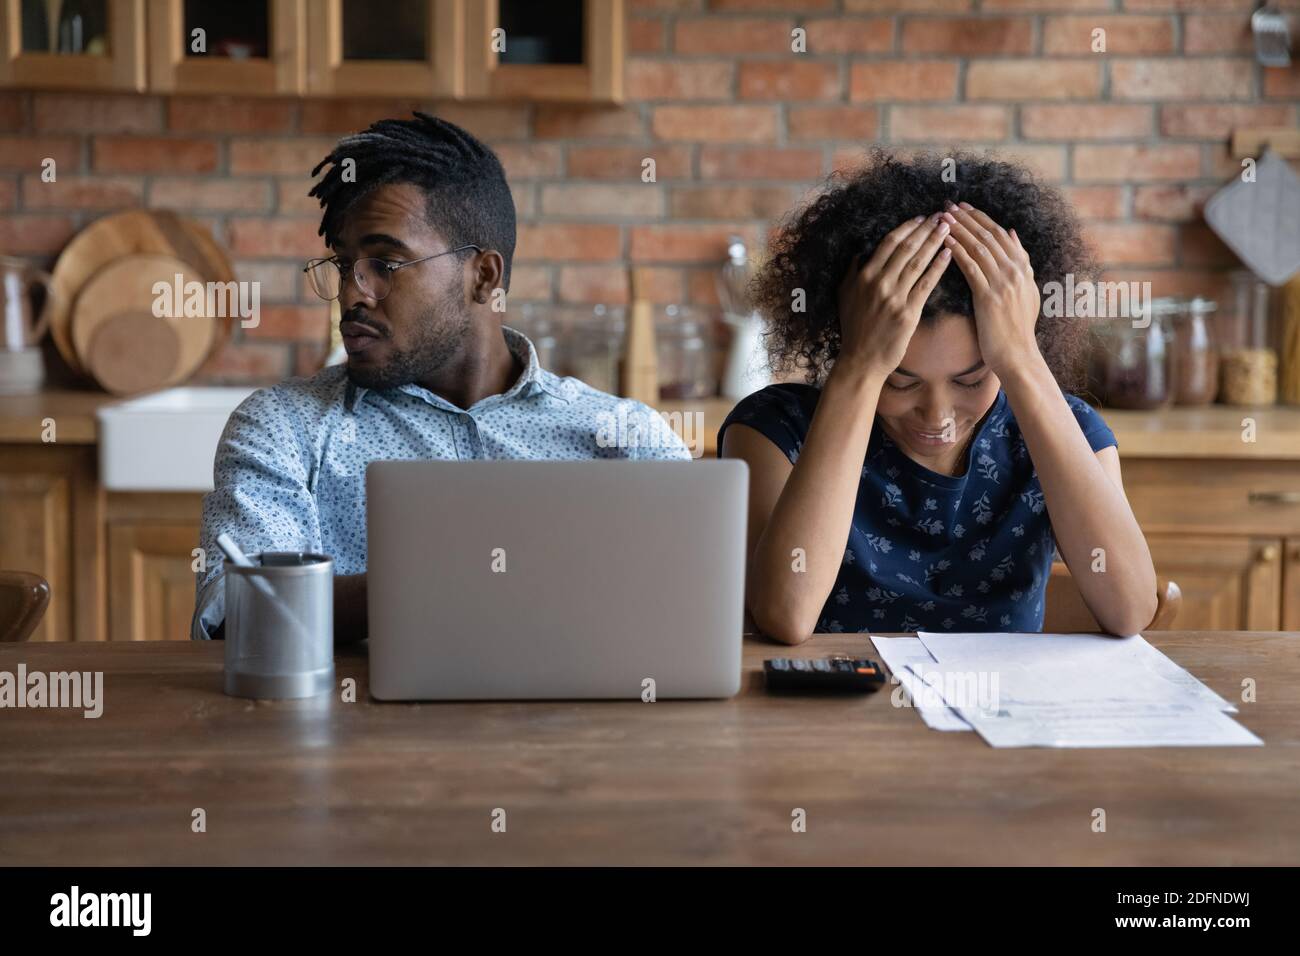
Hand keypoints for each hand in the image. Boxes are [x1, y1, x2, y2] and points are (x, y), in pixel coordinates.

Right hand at [835, 213, 951, 379]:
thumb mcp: (845, 296)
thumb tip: (860, 253)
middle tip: (942, 216)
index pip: (889, 242)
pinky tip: (949, 254)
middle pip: (907, 248)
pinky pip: (926, 284)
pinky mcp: (908, 313)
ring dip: (935, 242)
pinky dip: (939, 267)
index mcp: (864, 275)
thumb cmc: (854, 328)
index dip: (907, 227)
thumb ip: (852, 272)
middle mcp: (878, 283)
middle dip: (926, 229)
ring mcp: (894, 297)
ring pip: (918, 262)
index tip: (921, 217)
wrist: (861, 359)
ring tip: (949, 228)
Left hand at [941, 202, 1041, 376]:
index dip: (979, 218)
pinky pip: (971, 268)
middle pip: (987, 235)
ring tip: (941, 219)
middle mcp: (1015, 270)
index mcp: (1023, 267)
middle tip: (947, 206)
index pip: (999, 233)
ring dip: (958, 230)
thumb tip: (1013, 234)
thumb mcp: (1028, 289)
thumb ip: (1022, 260)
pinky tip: (944, 243)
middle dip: (966, 218)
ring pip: (978, 248)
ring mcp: (1003, 282)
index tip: (962, 207)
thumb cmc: (1018, 327)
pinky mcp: (989, 296)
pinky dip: (957, 252)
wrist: (1018, 354)